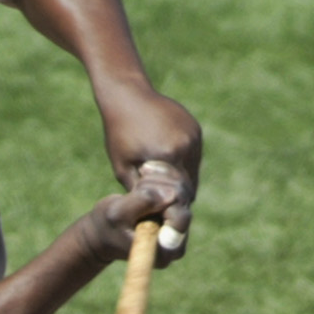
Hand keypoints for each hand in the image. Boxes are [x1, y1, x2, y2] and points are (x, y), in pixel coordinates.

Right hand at [70, 180, 175, 265]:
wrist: (101, 232)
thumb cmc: (106, 226)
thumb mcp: (118, 213)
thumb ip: (143, 202)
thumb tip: (171, 194)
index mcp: (166, 250)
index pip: (181, 217)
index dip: (162, 196)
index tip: (139, 190)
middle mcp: (178, 240)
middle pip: (182, 198)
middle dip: (157, 184)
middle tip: (135, 186)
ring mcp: (178, 225)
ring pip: (180, 186)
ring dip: (157, 177)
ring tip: (137, 184)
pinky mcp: (175, 211)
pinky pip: (177, 183)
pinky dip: (161, 174)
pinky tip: (145, 172)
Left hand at [97, 83, 201, 261]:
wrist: (127, 93)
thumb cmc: (119, 132)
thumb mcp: (123, 168)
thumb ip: (141, 192)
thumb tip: (152, 216)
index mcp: (169, 155)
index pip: (180, 195)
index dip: (174, 209)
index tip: (167, 220)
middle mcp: (186, 145)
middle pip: (190, 184)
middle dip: (179, 198)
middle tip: (168, 209)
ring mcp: (193, 134)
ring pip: (193, 170)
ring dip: (182, 181)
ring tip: (167, 189)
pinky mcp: (194, 128)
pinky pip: (192, 155)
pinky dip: (183, 163)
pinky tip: (168, 165)